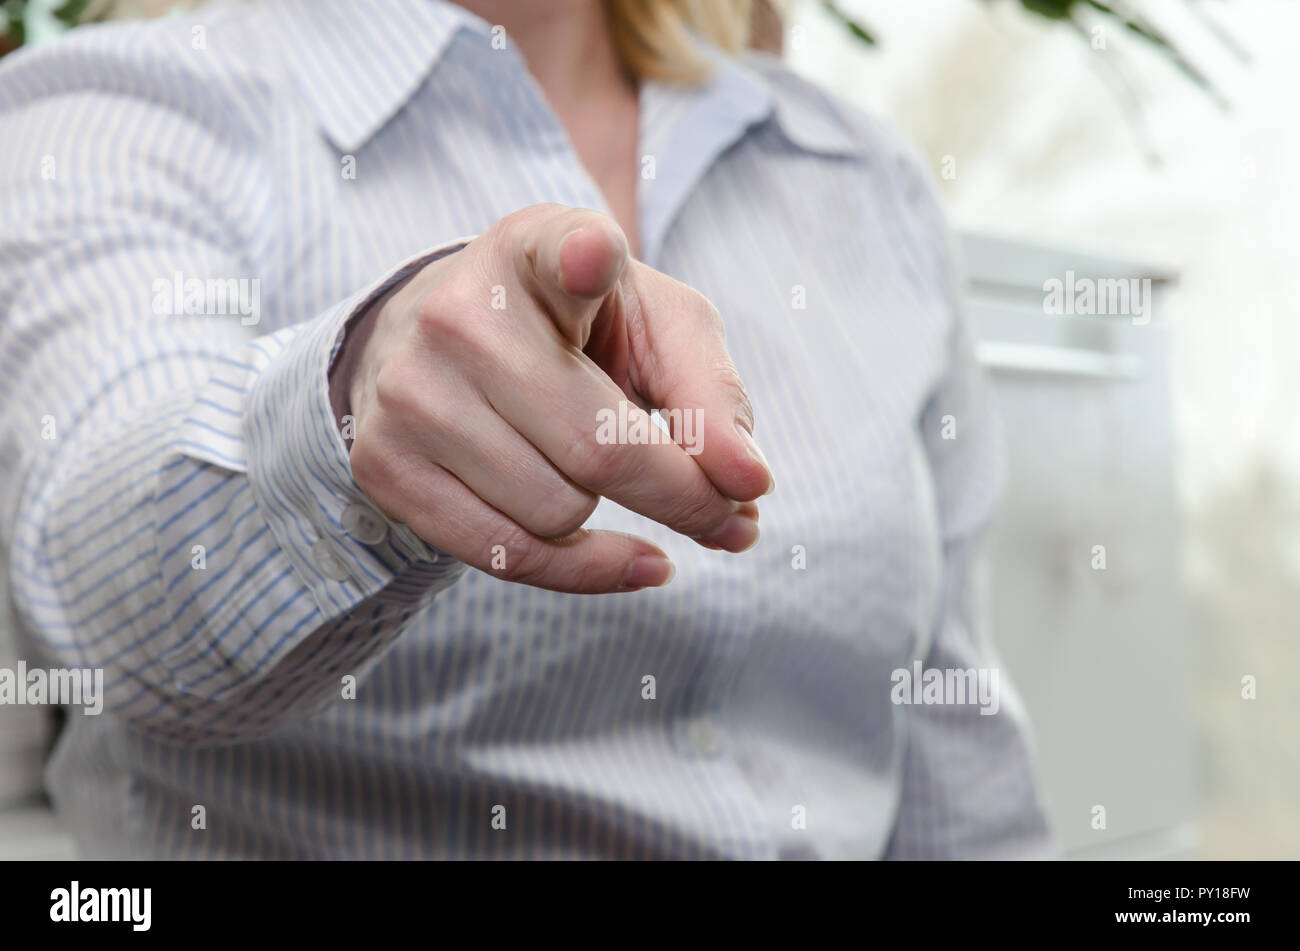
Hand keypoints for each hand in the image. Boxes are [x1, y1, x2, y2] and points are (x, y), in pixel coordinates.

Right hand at [330, 204, 773, 593]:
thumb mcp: (657, 329)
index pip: (559, 251)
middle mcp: (458, 315)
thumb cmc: (576, 331)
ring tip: (612, 478)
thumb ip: (712, 397)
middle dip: (686, 497)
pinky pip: (506, 557)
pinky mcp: (383, 464)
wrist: (444, 341)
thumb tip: (748, 488)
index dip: (581, 258)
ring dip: (613, 515)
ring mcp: (410, 392)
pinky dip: (587, 570)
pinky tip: (630, 557)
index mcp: (535, 251)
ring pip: (558, 511)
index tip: (594, 255)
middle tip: (729, 515)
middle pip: (600, 448)